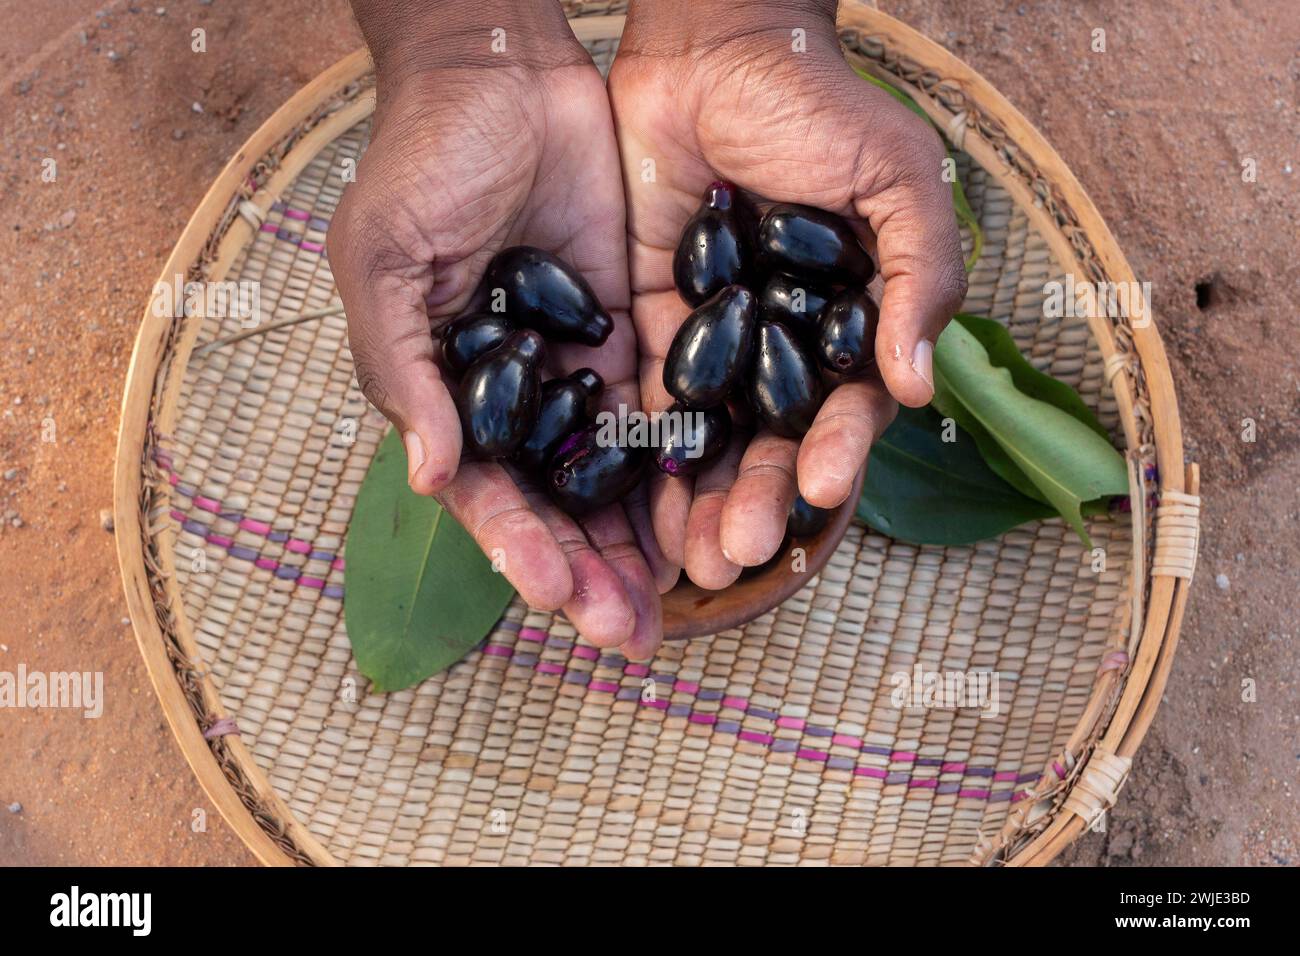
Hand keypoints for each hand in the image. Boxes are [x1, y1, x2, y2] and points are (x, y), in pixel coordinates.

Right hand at [329, 0, 673, 657]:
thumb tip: (432, 478)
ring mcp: (577, 372)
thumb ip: (406, 371)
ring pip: (614, 478)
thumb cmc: (423, 165)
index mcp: (448, 397)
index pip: (486, 493)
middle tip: (630, 635)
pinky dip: (680, 470)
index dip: (518, 548)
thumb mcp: (387, 263)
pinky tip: (709, 514)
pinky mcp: (633, 336)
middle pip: (557, 506)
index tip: (558, 596)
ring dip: (641, 542)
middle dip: (591, 573)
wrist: (503, 80)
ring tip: (681, 599)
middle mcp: (517, 401)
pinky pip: (660, 416)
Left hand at [608, 0, 966, 588]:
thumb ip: (918, 275)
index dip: (838, 450)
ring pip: (710, 441)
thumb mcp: (895, 179)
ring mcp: (717, 345)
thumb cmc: (816, 106)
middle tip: (736, 551)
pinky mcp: (651, 328)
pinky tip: (636, 512)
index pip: (848, 407)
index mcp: (850, 324)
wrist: (711, 51)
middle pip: (773, 443)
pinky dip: (645, 458)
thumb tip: (917, 386)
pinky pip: (649, 403)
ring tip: (690, 561)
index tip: (820, 486)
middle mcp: (784, 349)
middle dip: (757, 500)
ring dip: (701, 503)